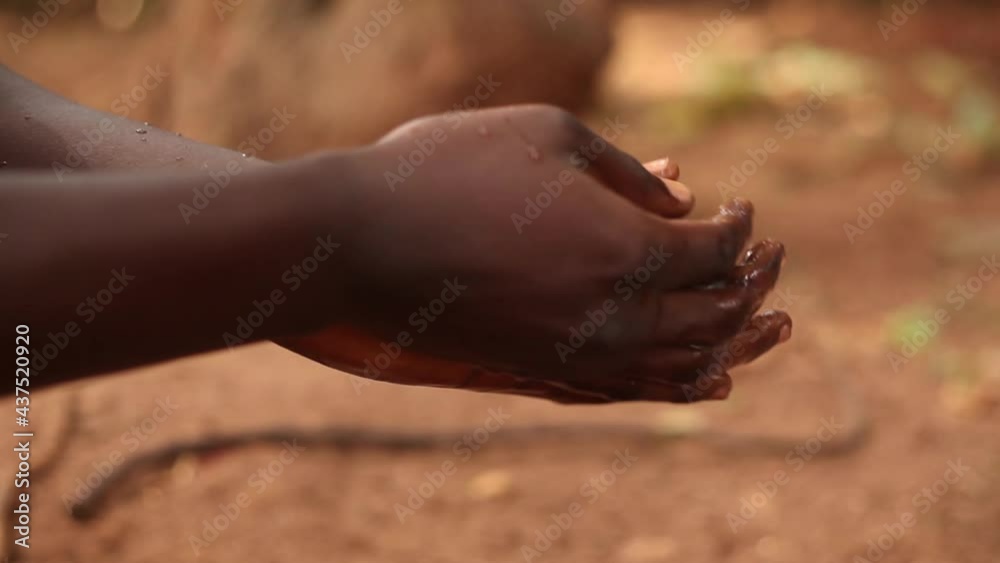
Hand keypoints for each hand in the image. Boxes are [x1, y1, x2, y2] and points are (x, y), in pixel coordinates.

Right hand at [281, 105, 790, 402]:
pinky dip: (678, 383)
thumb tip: (682, 198)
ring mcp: (576, 353)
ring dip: (730, 343)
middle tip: (769, 262)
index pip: (716, 251)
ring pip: (680, 365)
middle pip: (712, 314)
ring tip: (763, 328)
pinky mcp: (541, 372)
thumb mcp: (549, 135)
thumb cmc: (450, 169)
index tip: (742, 207)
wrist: (359, 243)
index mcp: (625, 249)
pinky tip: (702, 377)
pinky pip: (632, 390)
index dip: (742, 229)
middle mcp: (613, 316)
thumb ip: (628, 171)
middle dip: (750, 286)